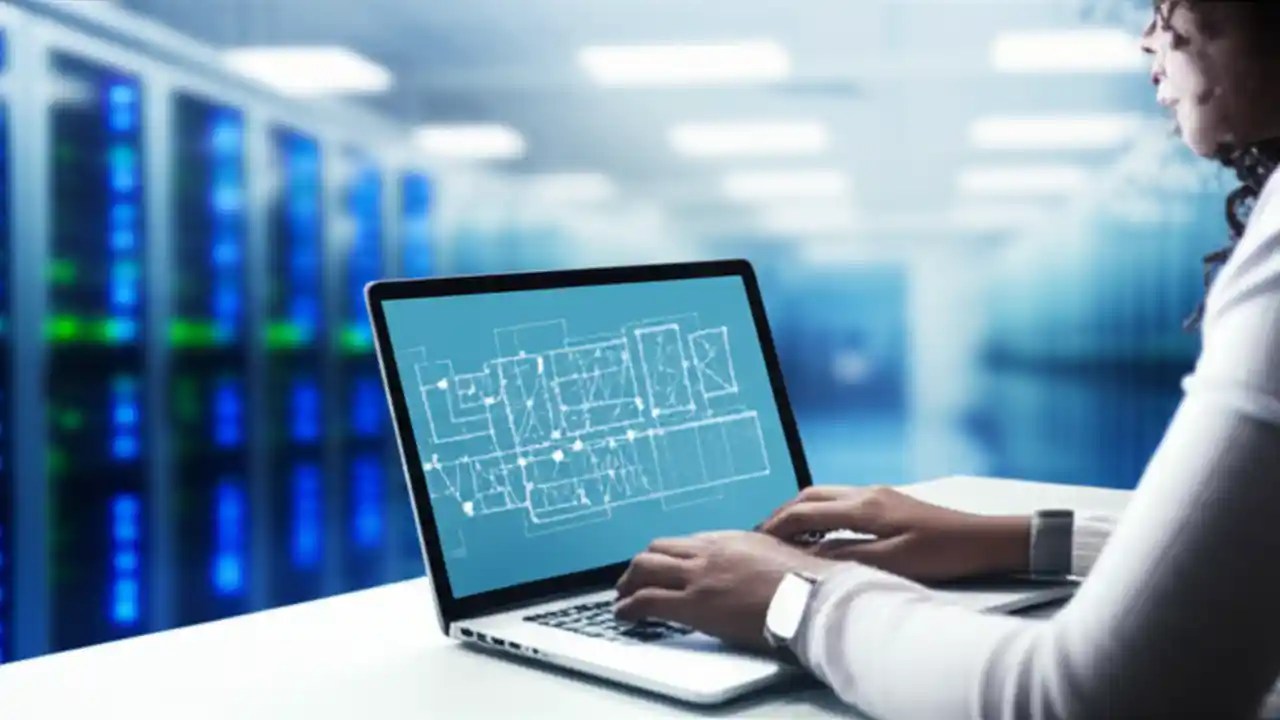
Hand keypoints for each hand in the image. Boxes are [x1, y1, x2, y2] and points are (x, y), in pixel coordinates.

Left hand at [614, 531, 836, 652]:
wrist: (810, 598)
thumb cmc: (807, 582)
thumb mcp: (780, 555)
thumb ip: (759, 556)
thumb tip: (762, 565)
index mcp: (731, 539)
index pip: (687, 543)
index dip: (670, 556)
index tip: (666, 566)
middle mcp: (709, 552)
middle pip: (659, 549)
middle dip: (642, 565)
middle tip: (634, 578)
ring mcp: (698, 577)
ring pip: (645, 568)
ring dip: (628, 582)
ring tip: (622, 595)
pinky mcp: (693, 604)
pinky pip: (648, 600)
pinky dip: (629, 606)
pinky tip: (623, 614)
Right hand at [759, 485, 1030, 582]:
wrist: (982, 539)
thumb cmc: (942, 554)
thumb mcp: (892, 563)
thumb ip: (847, 558)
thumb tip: (808, 558)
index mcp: (864, 507)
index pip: (805, 513)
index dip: (777, 527)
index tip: (756, 542)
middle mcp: (866, 493)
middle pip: (809, 496)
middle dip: (781, 514)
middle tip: (761, 534)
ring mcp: (877, 494)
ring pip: (824, 495)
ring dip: (799, 511)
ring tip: (784, 533)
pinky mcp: (887, 501)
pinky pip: (840, 500)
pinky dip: (819, 513)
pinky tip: (820, 531)